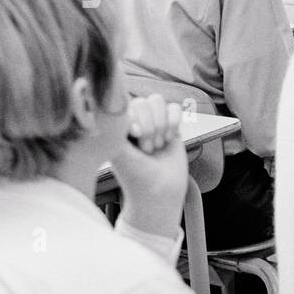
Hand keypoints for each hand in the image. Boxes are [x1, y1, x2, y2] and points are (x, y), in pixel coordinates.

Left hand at [110, 95, 188, 239]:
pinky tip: (170, 138)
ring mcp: (154, 122)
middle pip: (144, 101)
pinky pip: (175, 108)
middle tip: (147, 148)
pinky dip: (174, 122)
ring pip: (159, 101)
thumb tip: (122, 102)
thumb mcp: (119, 152)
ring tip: (158, 144)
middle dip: (150, 126)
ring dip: (161, 124)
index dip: (136, 118)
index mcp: (118, 125)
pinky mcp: (171, 125)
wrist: (161, 192)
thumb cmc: (137, 177)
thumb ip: (119, 127)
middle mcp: (135, 121)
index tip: (135, 136)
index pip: (126, 103)